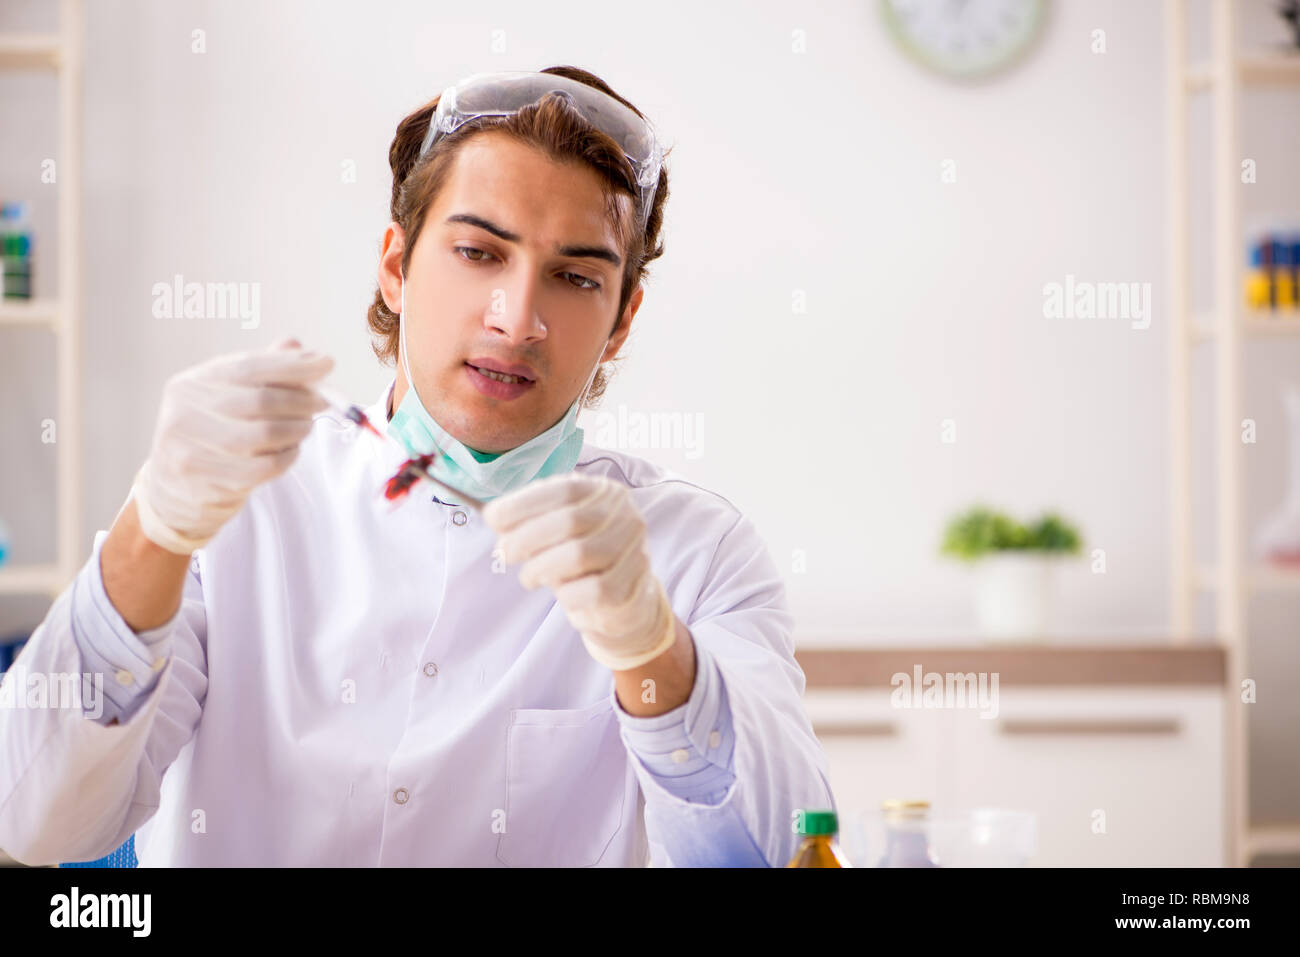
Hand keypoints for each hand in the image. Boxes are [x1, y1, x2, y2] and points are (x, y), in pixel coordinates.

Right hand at [130, 338, 333, 554]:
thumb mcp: (230, 393)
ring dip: (297, 429)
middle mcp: (185, 411)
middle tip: (322, 402)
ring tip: (306, 426)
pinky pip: (264, 467)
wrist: (176, 485)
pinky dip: (288, 456)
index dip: (293, 365)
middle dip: (302, 400)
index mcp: (194, 382)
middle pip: (261, 400)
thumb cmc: (214, 430)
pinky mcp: (207, 480)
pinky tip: (291, 450)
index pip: (250, 366)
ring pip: (265, 435)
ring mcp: (192, 448)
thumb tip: (301, 348)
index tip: (327, 363)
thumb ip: (263, 369)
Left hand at [482, 473, 676, 670]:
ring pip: (578, 555)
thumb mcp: (558, 527)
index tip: (492, 519)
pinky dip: (567, 594)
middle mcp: (624, 515)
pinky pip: (592, 589)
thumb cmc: (581, 556)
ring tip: (529, 577)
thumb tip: (495, 516)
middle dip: (526, 538)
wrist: (624, 598)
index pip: (563, 490)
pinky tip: (562, 593)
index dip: (524, 503)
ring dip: (541, 568)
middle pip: (569, 521)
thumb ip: (532, 518)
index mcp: (603, 491)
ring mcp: (633, 548)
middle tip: (505, 554)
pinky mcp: (632, 584)